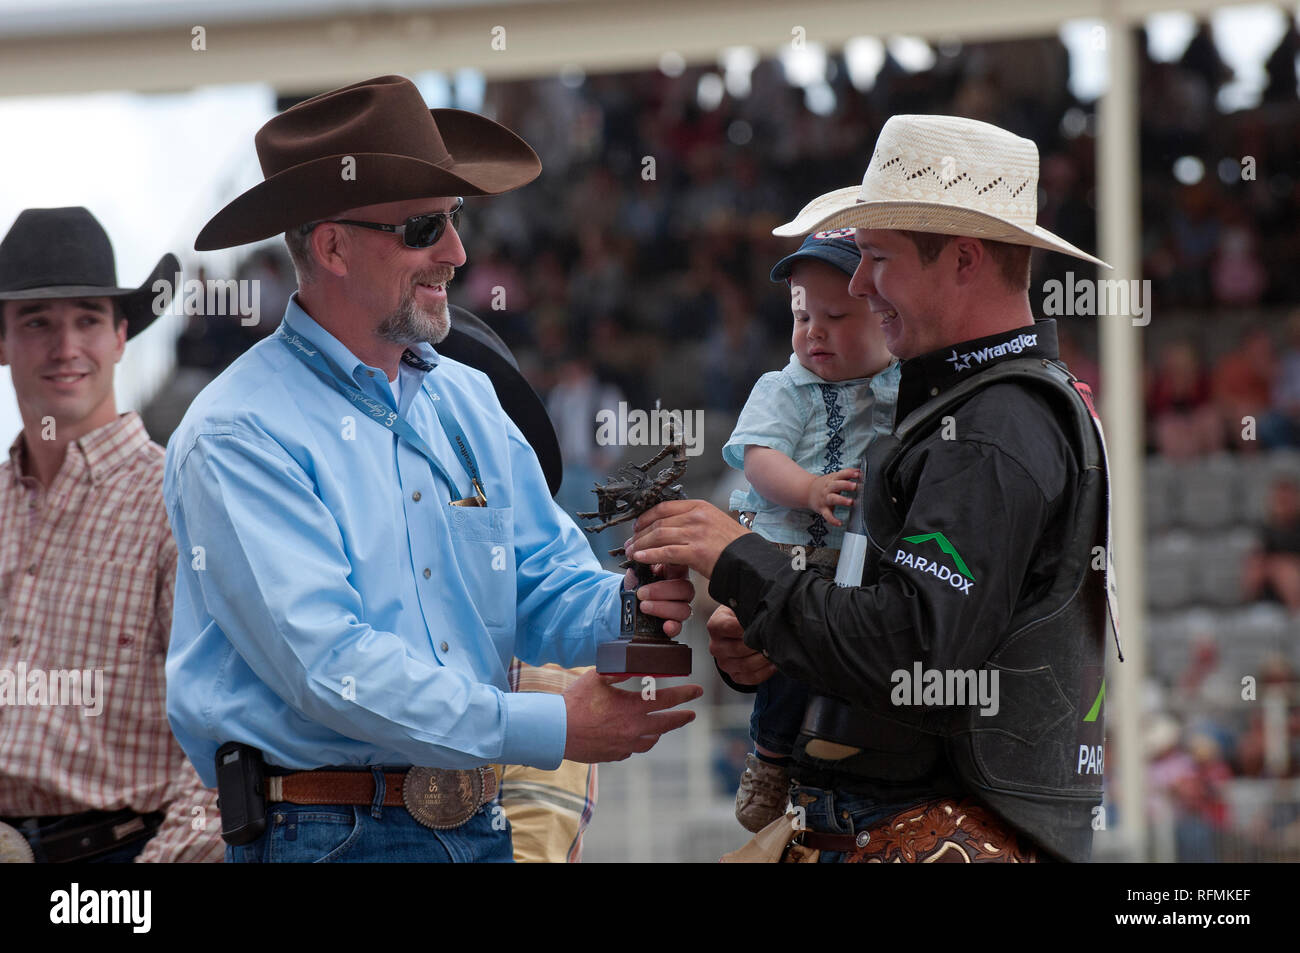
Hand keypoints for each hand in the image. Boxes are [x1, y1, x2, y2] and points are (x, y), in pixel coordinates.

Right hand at [562, 669, 702, 762]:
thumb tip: (632, 662)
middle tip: (691, 714)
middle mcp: (633, 728)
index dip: (684, 694)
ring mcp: (624, 745)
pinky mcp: (613, 755)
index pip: (666, 700)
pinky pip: (632, 749)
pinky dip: (637, 742)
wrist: (556, 731)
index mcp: (631, 707)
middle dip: (681, 717)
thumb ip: (617, 670)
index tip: (698, 690)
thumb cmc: (574, 702)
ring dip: (659, 732)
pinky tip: (633, 737)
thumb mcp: (597, 677)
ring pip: (651, 740)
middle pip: (666, 724)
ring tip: (662, 726)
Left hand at [623, 558, 693, 637]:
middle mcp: (681, 589)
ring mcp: (680, 607)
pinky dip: (672, 627)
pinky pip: (679, 627)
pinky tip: (665, 626)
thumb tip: (637, 555)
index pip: (682, 567)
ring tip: (643, 606)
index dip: (672, 566)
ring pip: (683, 609)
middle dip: (661, 591)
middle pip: (685, 589)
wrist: (627, 598)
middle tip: (641, 593)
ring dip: (662, 608)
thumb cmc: (637, 580)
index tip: (654, 566)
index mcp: (676, 571)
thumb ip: (641, 561)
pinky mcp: (674, 623)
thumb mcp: (639, 567)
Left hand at [628, 499, 749, 578]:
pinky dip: (649, 555)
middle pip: (659, 522)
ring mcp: (696, 533)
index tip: (637, 526)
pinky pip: (665, 552)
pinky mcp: (696, 552)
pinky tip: (641, 559)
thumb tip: (674, 528)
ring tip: (632, 552)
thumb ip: (695, 522)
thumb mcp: (716, 524)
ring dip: (641, 545)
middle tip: (630, 543)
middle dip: (640, 533)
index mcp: (701, 507)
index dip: (646, 516)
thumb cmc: (735, 547)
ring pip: (659, 536)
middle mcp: (697, 516)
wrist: (752, 561)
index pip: (665, 507)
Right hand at [707, 605, 775, 685]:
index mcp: (715, 626)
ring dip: (764, 658)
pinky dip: (765, 672)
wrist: (738, 631)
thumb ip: (748, 609)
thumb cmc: (741, 617)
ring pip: (746, 665)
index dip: (747, 626)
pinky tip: (773, 663)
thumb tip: (764, 614)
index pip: (730, 627)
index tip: (762, 623)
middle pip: (740, 648)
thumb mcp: (741, 607)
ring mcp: (724, 663)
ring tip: (775, 650)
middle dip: (759, 643)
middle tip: (774, 637)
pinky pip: (750, 678)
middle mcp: (716, 646)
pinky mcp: (734, 675)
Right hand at [807, 468, 858, 526]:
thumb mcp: (834, 477)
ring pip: (833, 499)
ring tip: (850, 502)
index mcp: (832, 479)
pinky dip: (832, 520)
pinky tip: (839, 523)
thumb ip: (847, 474)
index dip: (850, 474)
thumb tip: (860, 471)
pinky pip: (827, 515)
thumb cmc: (826, 484)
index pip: (841, 474)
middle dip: (846, 485)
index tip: (858, 474)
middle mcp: (828, 488)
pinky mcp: (823, 509)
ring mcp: (825, 499)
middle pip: (836, 485)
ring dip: (841, 500)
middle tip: (855, 486)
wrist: (807, 492)